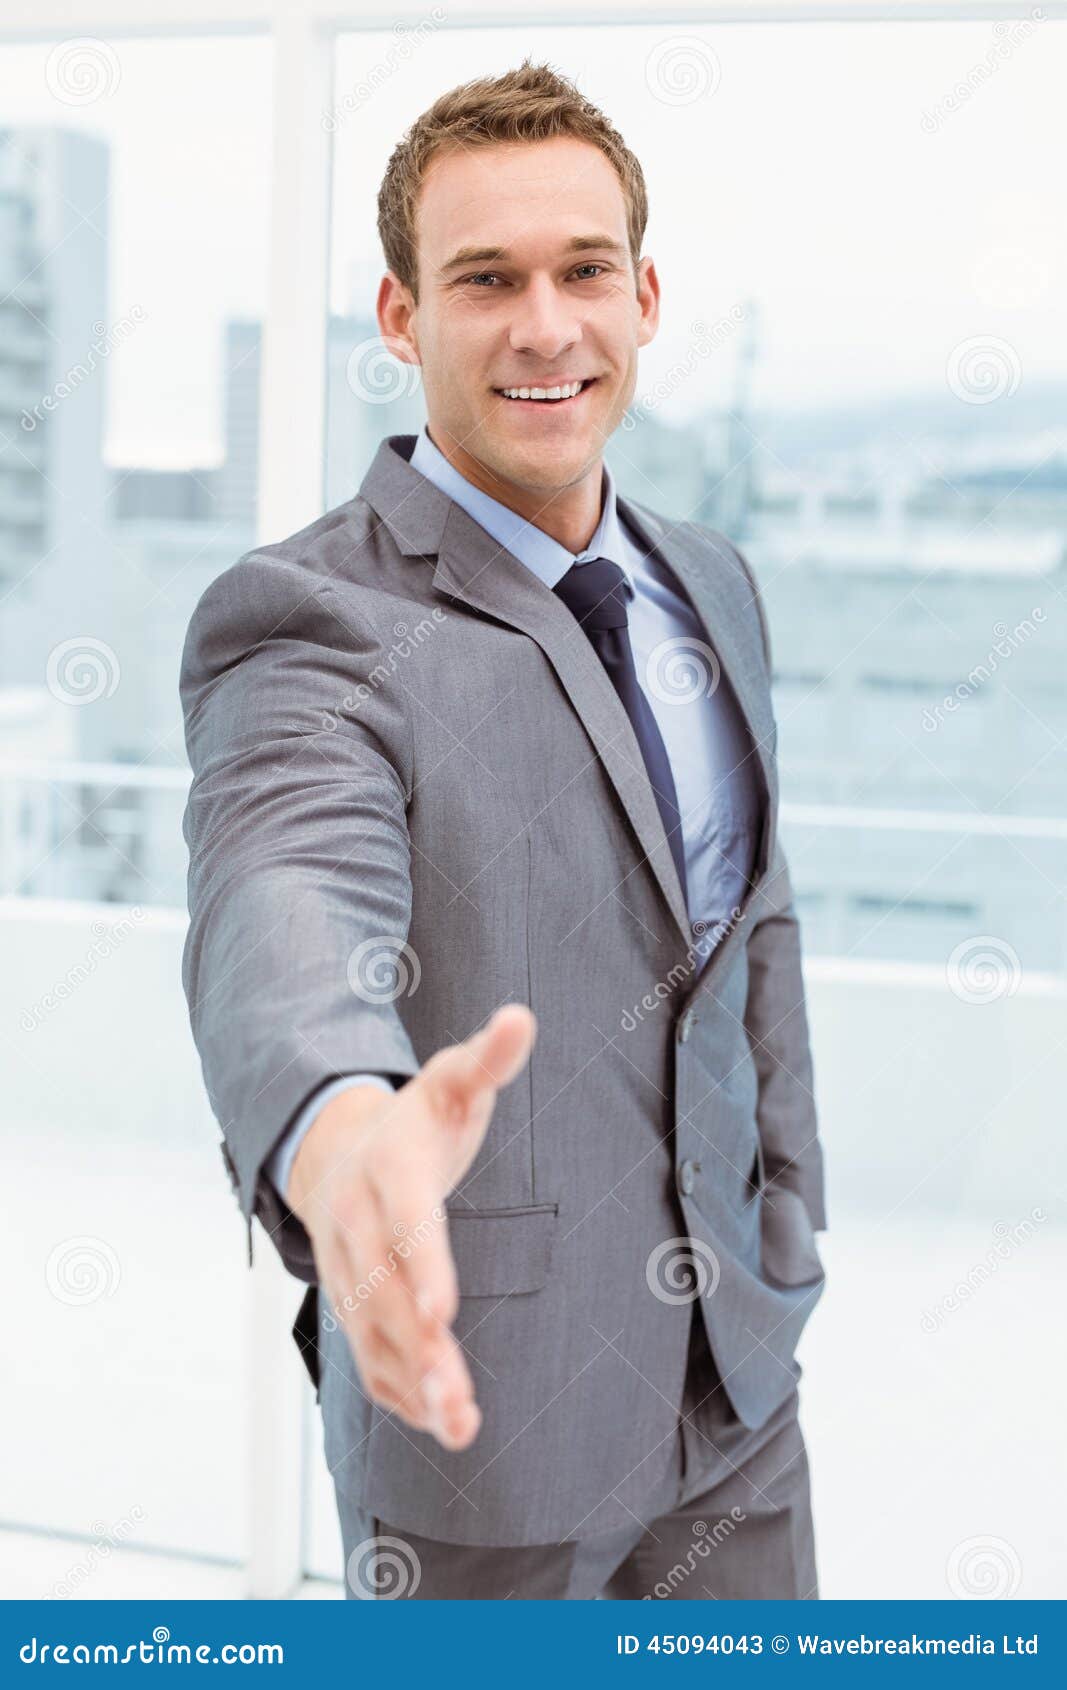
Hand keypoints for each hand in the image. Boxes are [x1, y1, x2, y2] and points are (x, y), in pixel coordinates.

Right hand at [287, 1003, 536, 1449]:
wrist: (338, 1152)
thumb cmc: (416, 1119)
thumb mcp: (452, 1080)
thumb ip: (489, 1058)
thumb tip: (522, 1016)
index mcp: (388, 1169)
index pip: (407, 1223)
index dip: (423, 1268)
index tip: (443, 1314)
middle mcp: (357, 1225)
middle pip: (386, 1294)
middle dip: (420, 1349)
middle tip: (458, 1398)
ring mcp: (348, 1270)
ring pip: (373, 1336)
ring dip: (414, 1385)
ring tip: (459, 1427)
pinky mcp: (352, 1305)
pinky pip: (367, 1357)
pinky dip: (400, 1394)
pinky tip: (442, 1424)